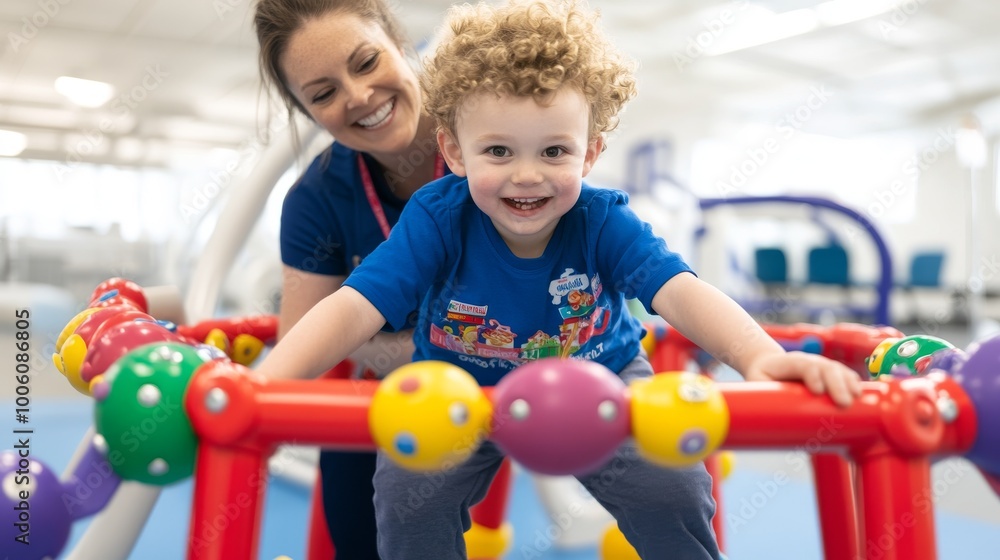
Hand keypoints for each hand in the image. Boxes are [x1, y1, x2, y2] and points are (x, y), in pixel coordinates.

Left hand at [743, 351, 861, 406]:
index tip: (817, 391)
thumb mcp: (756, 387)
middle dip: (836, 384)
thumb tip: (761, 427)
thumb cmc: (761, 379)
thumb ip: (759, 400)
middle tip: (843, 403)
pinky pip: (844, 375)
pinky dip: (853, 383)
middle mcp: (807, 361)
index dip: (812, 375)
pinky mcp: (828, 374)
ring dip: (848, 383)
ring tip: (856, 398)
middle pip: (825, 367)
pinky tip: (860, 394)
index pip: (803, 364)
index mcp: (787, 362)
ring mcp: (820, 365)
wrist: (767, 364)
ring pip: (837, 370)